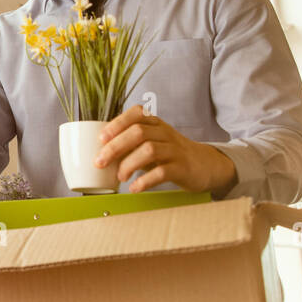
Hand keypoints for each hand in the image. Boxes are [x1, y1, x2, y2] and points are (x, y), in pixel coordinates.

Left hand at [94, 105, 236, 195]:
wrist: (203, 165)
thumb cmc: (168, 154)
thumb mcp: (150, 142)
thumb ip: (128, 144)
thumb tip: (98, 153)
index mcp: (155, 123)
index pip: (136, 114)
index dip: (117, 124)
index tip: (101, 138)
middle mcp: (165, 133)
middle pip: (138, 132)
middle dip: (115, 147)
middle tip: (100, 162)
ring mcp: (175, 150)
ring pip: (149, 150)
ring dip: (129, 164)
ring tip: (120, 177)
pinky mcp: (182, 168)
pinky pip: (163, 172)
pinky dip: (145, 180)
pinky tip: (135, 187)